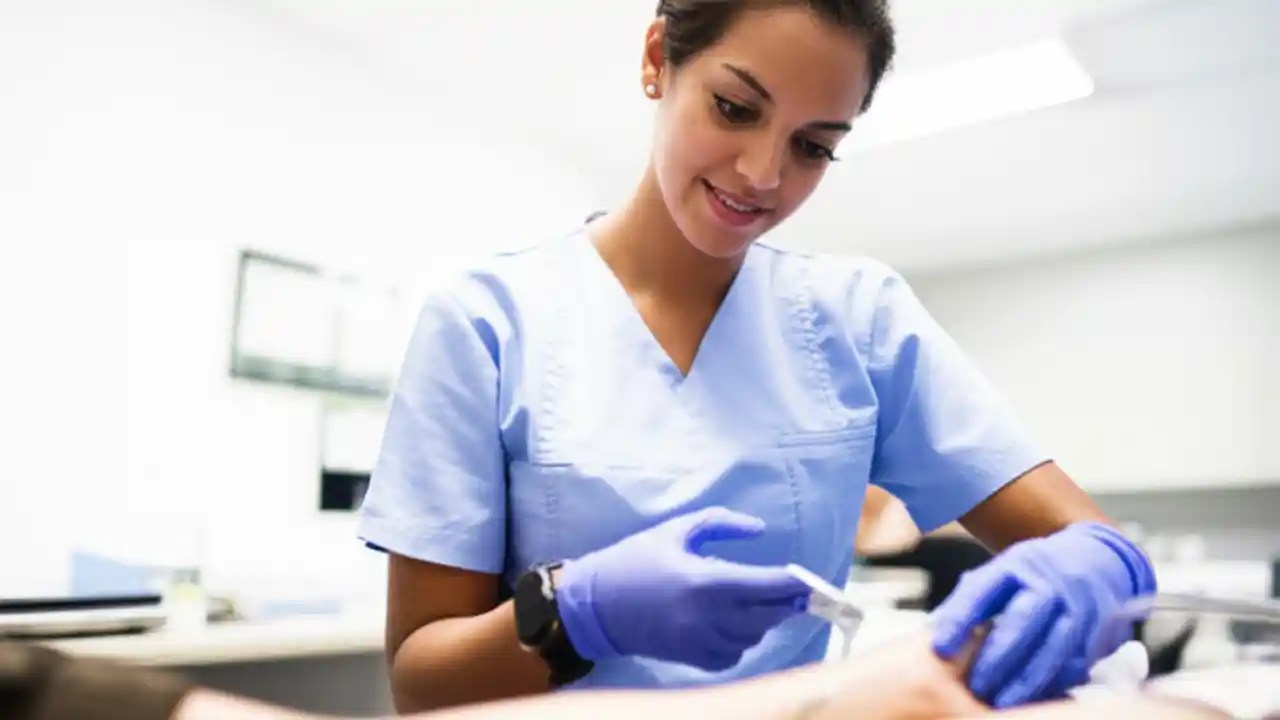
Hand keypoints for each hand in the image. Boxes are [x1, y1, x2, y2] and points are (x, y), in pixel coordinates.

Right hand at [554, 507, 808, 670]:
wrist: (595, 604)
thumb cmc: (636, 560)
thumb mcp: (676, 531)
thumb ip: (721, 524)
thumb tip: (759, 530)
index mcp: (705, 581)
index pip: (766, 586)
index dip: (795, 584)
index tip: (812, 579)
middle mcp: (707, 617)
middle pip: (767, 616)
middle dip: (786, 603)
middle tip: (798, 591)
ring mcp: (699, 641)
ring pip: (752, 638)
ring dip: (764, 622)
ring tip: (764, 604)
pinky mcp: (690, 658)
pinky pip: (732, 656)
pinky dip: (742, 642)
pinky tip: (737, 625)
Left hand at [931, 522, 1155, 707]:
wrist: (1100, 557)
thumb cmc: (1038, 573)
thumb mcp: (1004, 571)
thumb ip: (973, 599)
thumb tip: (935, 631)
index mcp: (1016, 564)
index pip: (981, 591)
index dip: (959, 619)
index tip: (939, 648)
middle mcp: (1049, 582)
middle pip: (1021, 620)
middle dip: (997, 657)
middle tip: (976, 686)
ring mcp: (1078, 605)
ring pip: (1053, 646)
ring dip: (1027, 679)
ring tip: (1002, 703)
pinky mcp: (1100, 629)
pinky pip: (1078, 661)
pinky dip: (1056, 683)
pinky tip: (1036, 700)